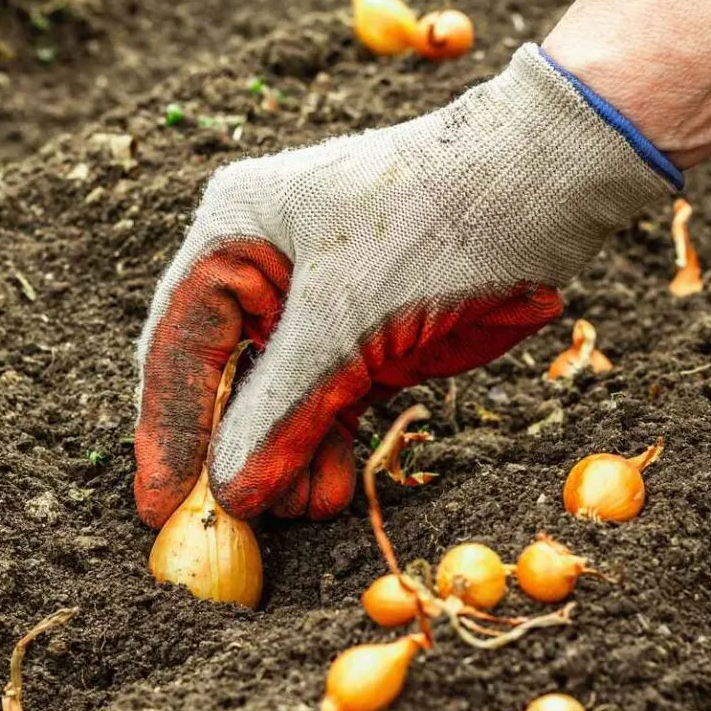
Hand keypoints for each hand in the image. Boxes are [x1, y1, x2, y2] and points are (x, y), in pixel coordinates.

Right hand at [134, 43, 676, 527]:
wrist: (549, 186)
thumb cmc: (439, 224)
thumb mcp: (348, 320)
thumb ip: (281, 411)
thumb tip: (226, 494)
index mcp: (232, 235)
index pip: (178, 347)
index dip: (166, 430)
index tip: (161, 508)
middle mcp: (258, 271)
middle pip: (218, 382)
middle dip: (228, 452)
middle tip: (229, 524)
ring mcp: (308, 308)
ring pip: (269, 405)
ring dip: (280, 462)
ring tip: (297, 507)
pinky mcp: (357, 340)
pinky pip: (320, 408)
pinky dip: (321, 452)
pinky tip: (327, 490)